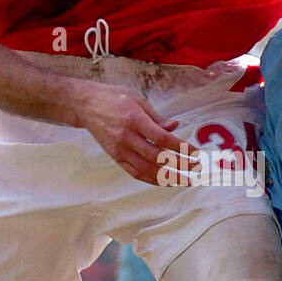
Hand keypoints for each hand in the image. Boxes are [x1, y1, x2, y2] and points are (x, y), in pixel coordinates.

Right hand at [76, 80, 198, 186]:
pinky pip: (134, 172)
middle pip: (157, 157)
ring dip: (168, 177)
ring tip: (184, 181)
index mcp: (134, 119)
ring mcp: (120, 149)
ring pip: (146, 169)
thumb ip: (157, 117)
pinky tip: (165, 181)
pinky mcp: (115, 156)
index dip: (181, 148)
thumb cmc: (113, 98)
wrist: (85, 105)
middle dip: (179, 165)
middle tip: (196, 169)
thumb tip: (175, 127)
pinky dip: (151, 179)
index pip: (162, 138)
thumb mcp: (138, 100)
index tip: (196, 153)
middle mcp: (126, 137)